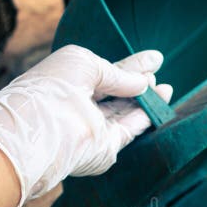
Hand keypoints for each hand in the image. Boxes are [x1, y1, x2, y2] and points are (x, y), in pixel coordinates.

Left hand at [0, 45, 172, 206]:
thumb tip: (145, 82)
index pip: (106, 71)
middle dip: (140, 82)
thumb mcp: (84, 63)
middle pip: (117, 92)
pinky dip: (145, 119)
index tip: (154, 58)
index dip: (130, 65)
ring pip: (126, 112)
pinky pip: (128, 130)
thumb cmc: (52, 88)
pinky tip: (158, 106)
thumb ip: (118, 72)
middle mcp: (81, 105)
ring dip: (147, 101)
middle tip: (159, 71)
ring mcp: (92, 127)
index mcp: (70, 81)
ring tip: (167, 89)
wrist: (39, 129)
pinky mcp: (103, 148)